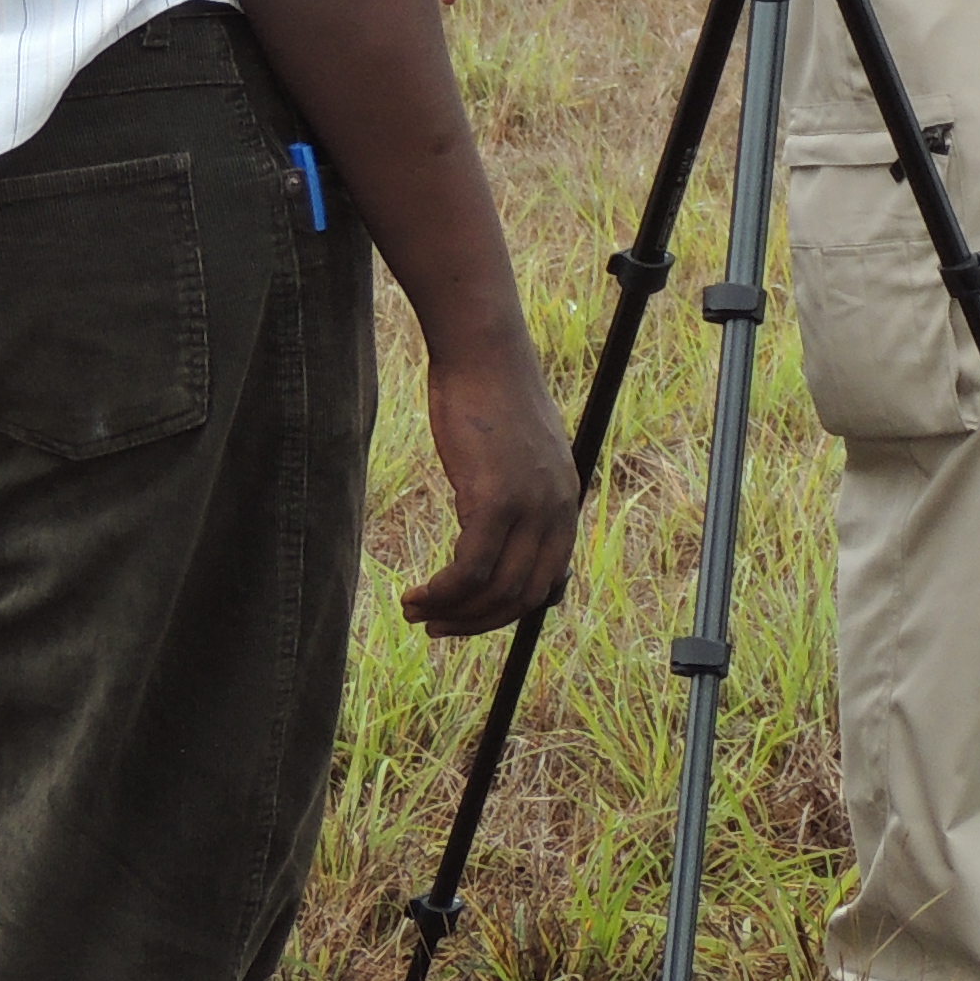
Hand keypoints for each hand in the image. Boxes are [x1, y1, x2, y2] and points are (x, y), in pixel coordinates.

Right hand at [402, 336, 579, 633]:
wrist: (483, 352)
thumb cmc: (489, 395)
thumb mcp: (517, 453)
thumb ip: (518, 494)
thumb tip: (497, 530)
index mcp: (564, 502)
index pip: (546, 582)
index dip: (505, 610)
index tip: (470, 616)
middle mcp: (556, 509)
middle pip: (523, 597)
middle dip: (478, 622)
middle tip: (436, 628)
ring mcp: (529, 507)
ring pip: (494, 590)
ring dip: (451, 612)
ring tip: (415, 612)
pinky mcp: (495, 500)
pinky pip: (468, 570)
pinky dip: (441, 593)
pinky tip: (416, 593)